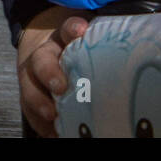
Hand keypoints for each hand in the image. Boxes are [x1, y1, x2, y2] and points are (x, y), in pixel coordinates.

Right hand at [16, 6, 90, 137]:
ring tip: (52, 114)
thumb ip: (103, 42)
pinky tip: (52, 131)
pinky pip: (29, 109)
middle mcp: (45, 55)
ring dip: (39, 102)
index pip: (68, 28)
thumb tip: (132, 50)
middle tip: (61, 87)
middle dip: (49, 73)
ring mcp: (34, 76)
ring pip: (30, 86)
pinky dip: (40, 122)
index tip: (81, 31)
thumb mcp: (89, 40)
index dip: (74, 29)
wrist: (49, 50)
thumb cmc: (77, 49)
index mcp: (63, 37)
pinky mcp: (30, 96)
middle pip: (42, 60)